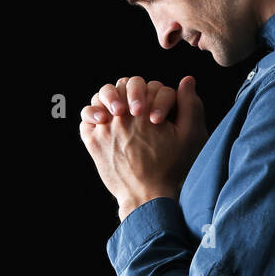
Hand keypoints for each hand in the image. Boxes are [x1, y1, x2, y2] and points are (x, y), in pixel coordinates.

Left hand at [79, 75, 207, 218]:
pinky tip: (103, 123)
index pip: (139, 83)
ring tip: (118, 112)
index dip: (147, 92)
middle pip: (118, 86)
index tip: (154, 113)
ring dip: (108, 101)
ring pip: (99, 98)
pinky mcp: (93, 142)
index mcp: (144, 110)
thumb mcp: (189, 135)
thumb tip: (186, 80)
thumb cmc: (170, 167)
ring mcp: (104, 128)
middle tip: (136, 110)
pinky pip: (86, 119)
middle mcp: (120, 116)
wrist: (146, 195)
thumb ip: (189, 104)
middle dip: (128, 93)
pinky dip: (92, 116)